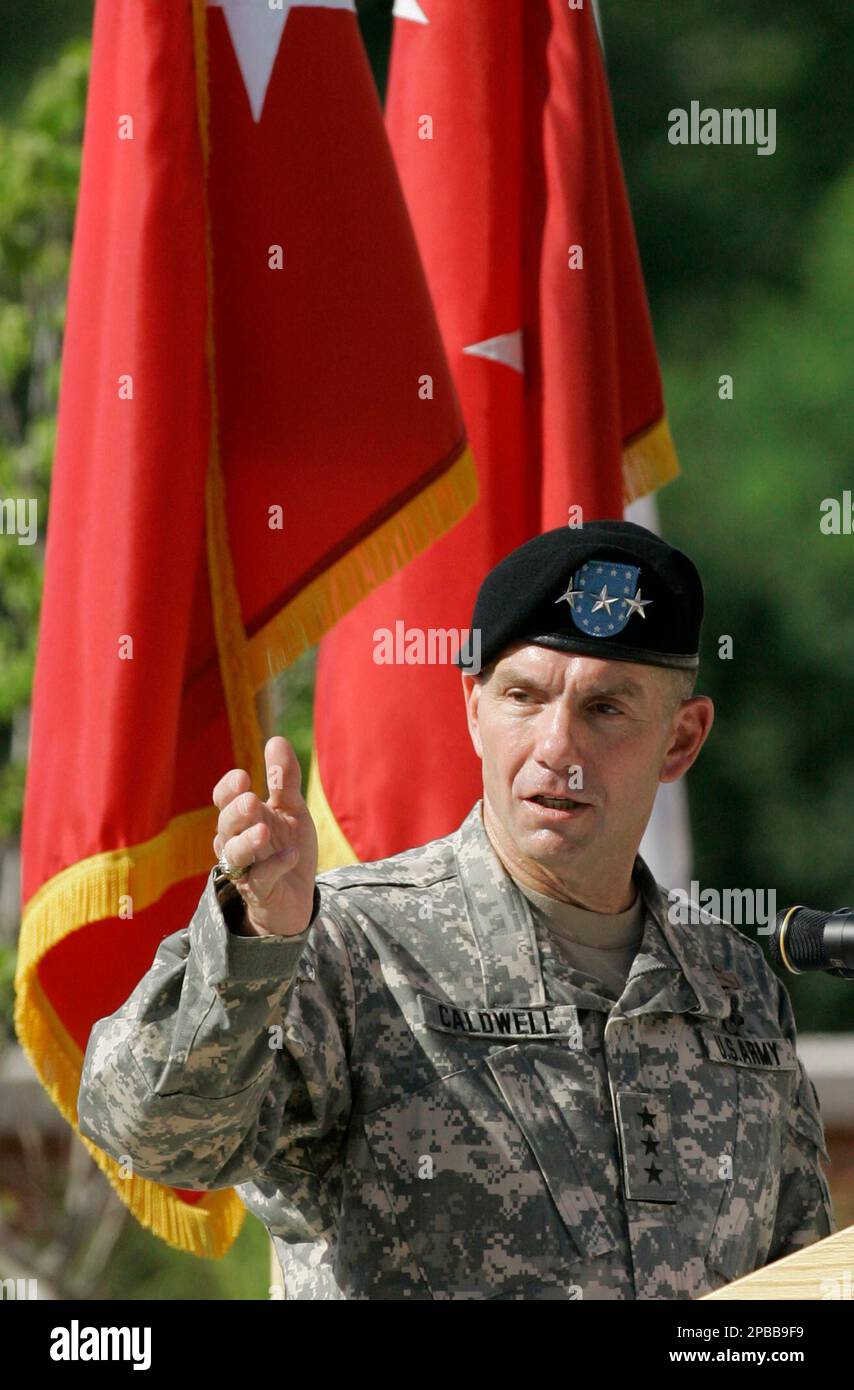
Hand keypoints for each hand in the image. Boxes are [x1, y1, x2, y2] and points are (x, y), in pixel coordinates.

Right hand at [212, 736, 318, 936]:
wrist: (297, 897)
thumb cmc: (286, 847)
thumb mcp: (292, 811)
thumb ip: (285, 780)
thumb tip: (276, 739)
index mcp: (243, 819)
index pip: (223, 801)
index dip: (228, 790)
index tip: (243, 777)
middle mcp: (237, 842)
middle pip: (225, 826)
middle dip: (236, 813)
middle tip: (251, 800)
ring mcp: (245, 869)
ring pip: (234, 855)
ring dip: (247, 841)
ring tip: (263, 830)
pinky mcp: (260, 892)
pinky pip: (260, 880)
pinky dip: (274, 866)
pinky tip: (290, 855)